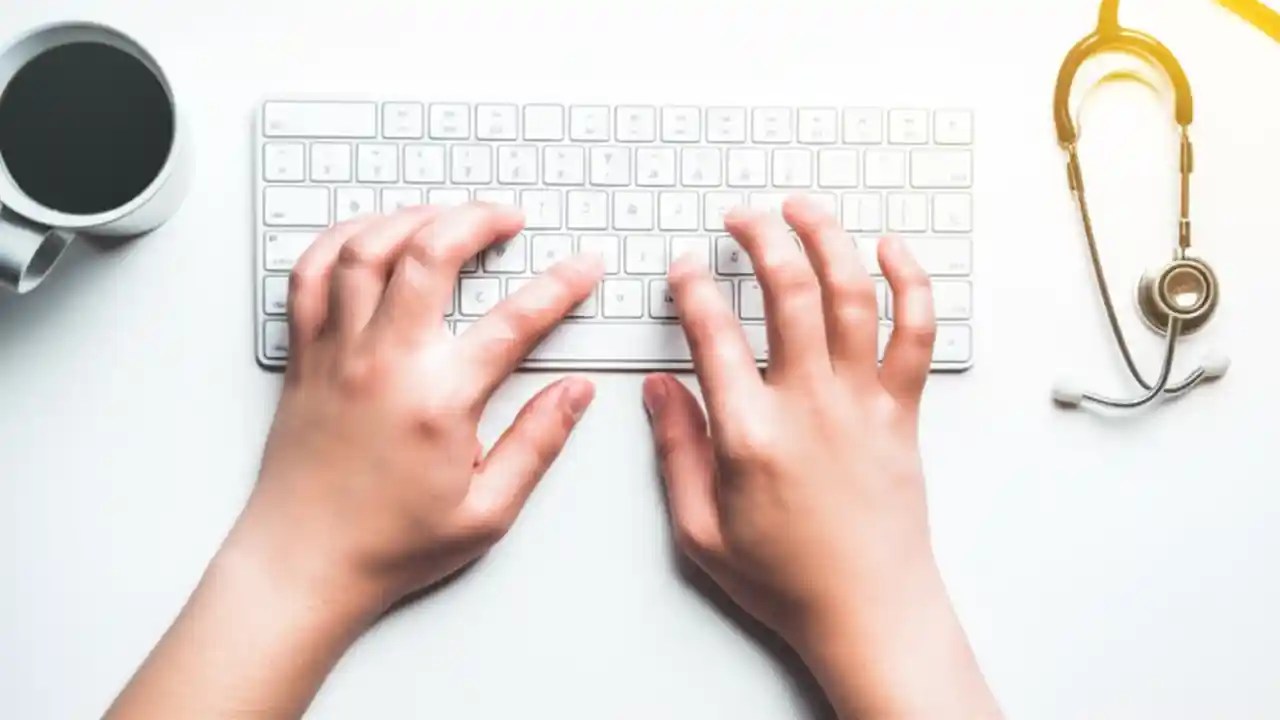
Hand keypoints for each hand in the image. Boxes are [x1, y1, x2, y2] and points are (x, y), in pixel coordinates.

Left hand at [243, 203, 601, 612]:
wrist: (302, 565)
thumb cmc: (388, 545)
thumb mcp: (487, 511)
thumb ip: (537, 443)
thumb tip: (575, 394)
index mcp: (438, 400)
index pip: (515, 321)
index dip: (560, 284)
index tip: (583, 267)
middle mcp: (385, 362)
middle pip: (430, 253)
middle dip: (477, 219)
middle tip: (507, 218)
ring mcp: (337, 352)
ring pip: (367, 249)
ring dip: (412, 217)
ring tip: (445, 217)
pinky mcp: (304, 357)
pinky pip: (310, 274)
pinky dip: (340, 240)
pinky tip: (369, 236)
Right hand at [644, 197, 998, 718]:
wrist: (869, 611)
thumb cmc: (786, 578)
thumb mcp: (699, 528)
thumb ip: (676, 450)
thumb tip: (659, 388)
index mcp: (751, 434)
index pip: (713, 333)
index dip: (693, 287)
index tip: (684, 268)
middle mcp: (810, 405)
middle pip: (788, 291)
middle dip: (760, 237)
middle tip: (742, 216)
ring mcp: (863, 403)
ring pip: (852, 295)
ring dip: (828, 239)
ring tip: (803, 210)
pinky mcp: (902, 411)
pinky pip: (916, 333)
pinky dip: (910, 283)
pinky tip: (891, 251)